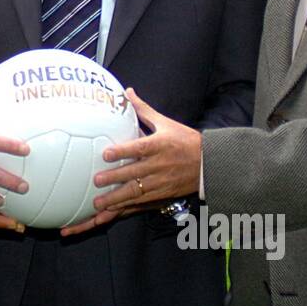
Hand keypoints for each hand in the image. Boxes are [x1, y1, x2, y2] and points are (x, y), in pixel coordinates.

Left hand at [60, 89, 200, 236]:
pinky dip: (125, 209)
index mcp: (160, 145)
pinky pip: (141, 204)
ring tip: (98, 203)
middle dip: (115, 178)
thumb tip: (127, 92)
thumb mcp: (165, 123)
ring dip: (116, 199)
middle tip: (97, 180)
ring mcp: (161, 183)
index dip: (122, 151)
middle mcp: (160, 165)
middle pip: (135, 173)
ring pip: (136, 193)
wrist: (210, 163)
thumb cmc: (185, 140)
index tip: (106, 153)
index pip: (140, 148)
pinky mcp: (162, 195)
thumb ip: (143, 110)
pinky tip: (111, 213)